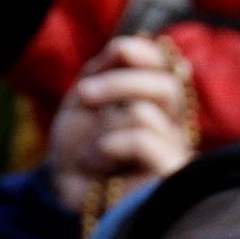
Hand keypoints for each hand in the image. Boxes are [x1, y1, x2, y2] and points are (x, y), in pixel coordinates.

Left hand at [47, 35, 191, 212]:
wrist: (63, 193)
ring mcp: (176, 151)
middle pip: (165, 85)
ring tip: (92, 152)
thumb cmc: (78, 147)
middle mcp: (175, 125)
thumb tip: (127, 45)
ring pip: (143, 113)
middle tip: (84, 94)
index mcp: (158, 102)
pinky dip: (106, 147)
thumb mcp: (84, 102)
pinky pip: (141, 139)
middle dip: (118, 83)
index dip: (146, 53)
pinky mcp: (170, 175)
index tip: (117, 52)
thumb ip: (104, 71)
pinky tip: (97, 164)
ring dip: (102, 129)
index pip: (168, 66)